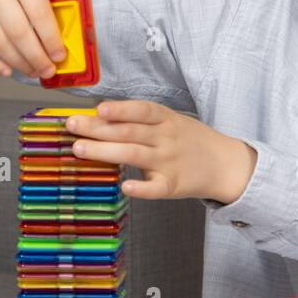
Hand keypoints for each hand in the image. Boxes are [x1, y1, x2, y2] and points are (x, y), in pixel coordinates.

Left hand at [65, 100, 256, 203]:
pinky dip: (141, 188)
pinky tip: (125, 187)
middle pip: (130, 132)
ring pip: (134, 155)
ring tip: (80, 149)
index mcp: (167, 120)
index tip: (99, 109)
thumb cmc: (190, 140)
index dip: (121, 109)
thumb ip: (141, 120)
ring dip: (106, 152)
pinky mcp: (172, 185)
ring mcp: (169, 162)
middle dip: (98, 129)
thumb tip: (99, 117)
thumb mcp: (172, 121)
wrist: (224, 163)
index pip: (142, 111)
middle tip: (73, 127)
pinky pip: (155, 187)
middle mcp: (166, 139)